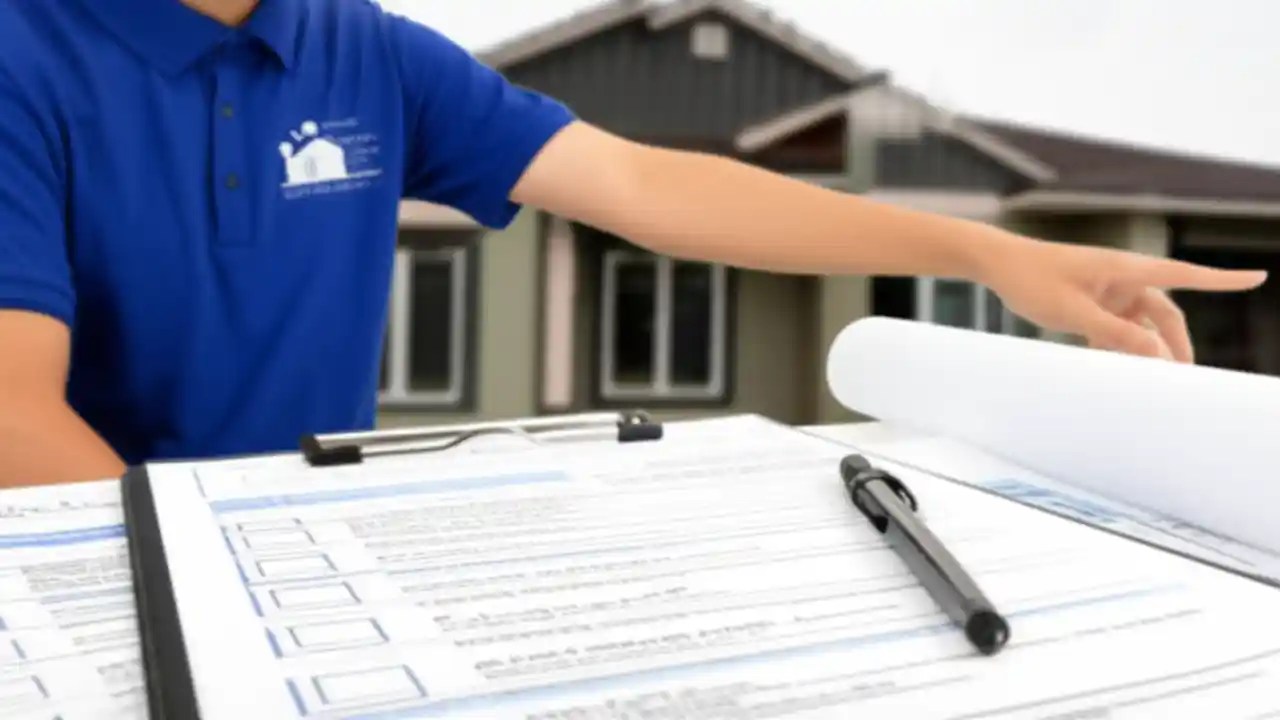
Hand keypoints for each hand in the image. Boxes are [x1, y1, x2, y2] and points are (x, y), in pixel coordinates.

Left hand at [977, 234, 1266, 362]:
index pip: (1185, 274)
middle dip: (1174, 345)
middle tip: (1181, 377)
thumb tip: (1158, 355)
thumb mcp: (1074, 312)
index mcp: (1126, 269)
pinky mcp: (1092, 300)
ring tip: (1146, 380)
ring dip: (1142, 350)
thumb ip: (1116, 334)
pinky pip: (1116, 327)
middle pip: (1164, 314)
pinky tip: (1108, 365)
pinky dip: (1116, 346)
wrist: (997, 264)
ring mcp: (1107, 289)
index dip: (1223, 279)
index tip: (1258, 278)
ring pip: (1139, 325)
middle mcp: (1123, 277)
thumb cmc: (1033, 280)